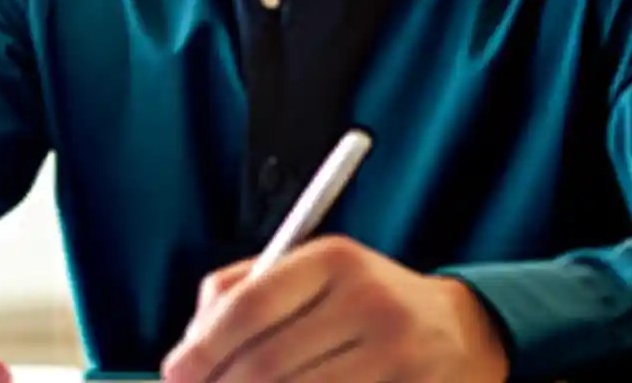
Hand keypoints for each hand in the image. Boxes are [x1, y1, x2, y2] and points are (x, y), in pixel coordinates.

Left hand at [161, 236, 508, 382]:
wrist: (458, 332)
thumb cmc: (360, 300)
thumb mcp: (308, 273)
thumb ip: (241, 292)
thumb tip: (189, 345)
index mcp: (335, 259)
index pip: (251, 305)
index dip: (204, 347)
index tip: (173, 373)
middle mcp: (369, 303)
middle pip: (268, 364)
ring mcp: (396, 357)